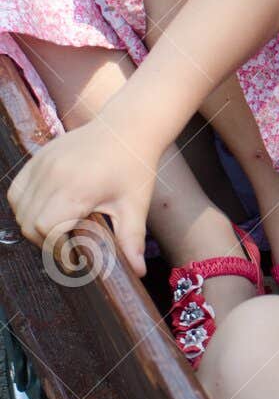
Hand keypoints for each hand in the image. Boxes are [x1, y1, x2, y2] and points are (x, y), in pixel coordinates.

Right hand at [6, 104, 155, 277]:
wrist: (129, 125)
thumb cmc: (134, 166)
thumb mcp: (136, 205)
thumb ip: (131, 240)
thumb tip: (140, 272)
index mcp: (77, 188)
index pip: (46, 229)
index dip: (56, 249)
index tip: (73, 258)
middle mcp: (53, 174)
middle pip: (29, 222)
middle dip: (44, 241)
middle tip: (68, 244)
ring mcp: (43, 163)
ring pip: (19, 206)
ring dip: (33, 223)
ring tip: (58, 227)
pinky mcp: (39, 156)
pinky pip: (18, 188)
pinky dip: (25, 205)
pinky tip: (47, 209)